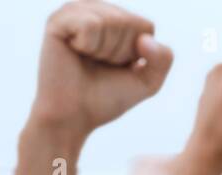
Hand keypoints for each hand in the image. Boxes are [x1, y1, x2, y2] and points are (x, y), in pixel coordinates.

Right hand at [33, 1, 172, 142]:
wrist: (73, 117)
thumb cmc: (106, 98)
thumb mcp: (147, 82)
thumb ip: (163, 59)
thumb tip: (146, 39)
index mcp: (117, 19)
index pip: (146, 27)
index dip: (137, 54)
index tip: (118, 67)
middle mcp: (96, 10)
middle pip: (129, 22)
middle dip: (120, 52)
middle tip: (100, 66)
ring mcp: (76, 12)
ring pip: (111, 21)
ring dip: (105, 51)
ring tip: (88, 60)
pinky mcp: (58, 20)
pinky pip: (90, 24)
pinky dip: (88, 46)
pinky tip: (75, 52)